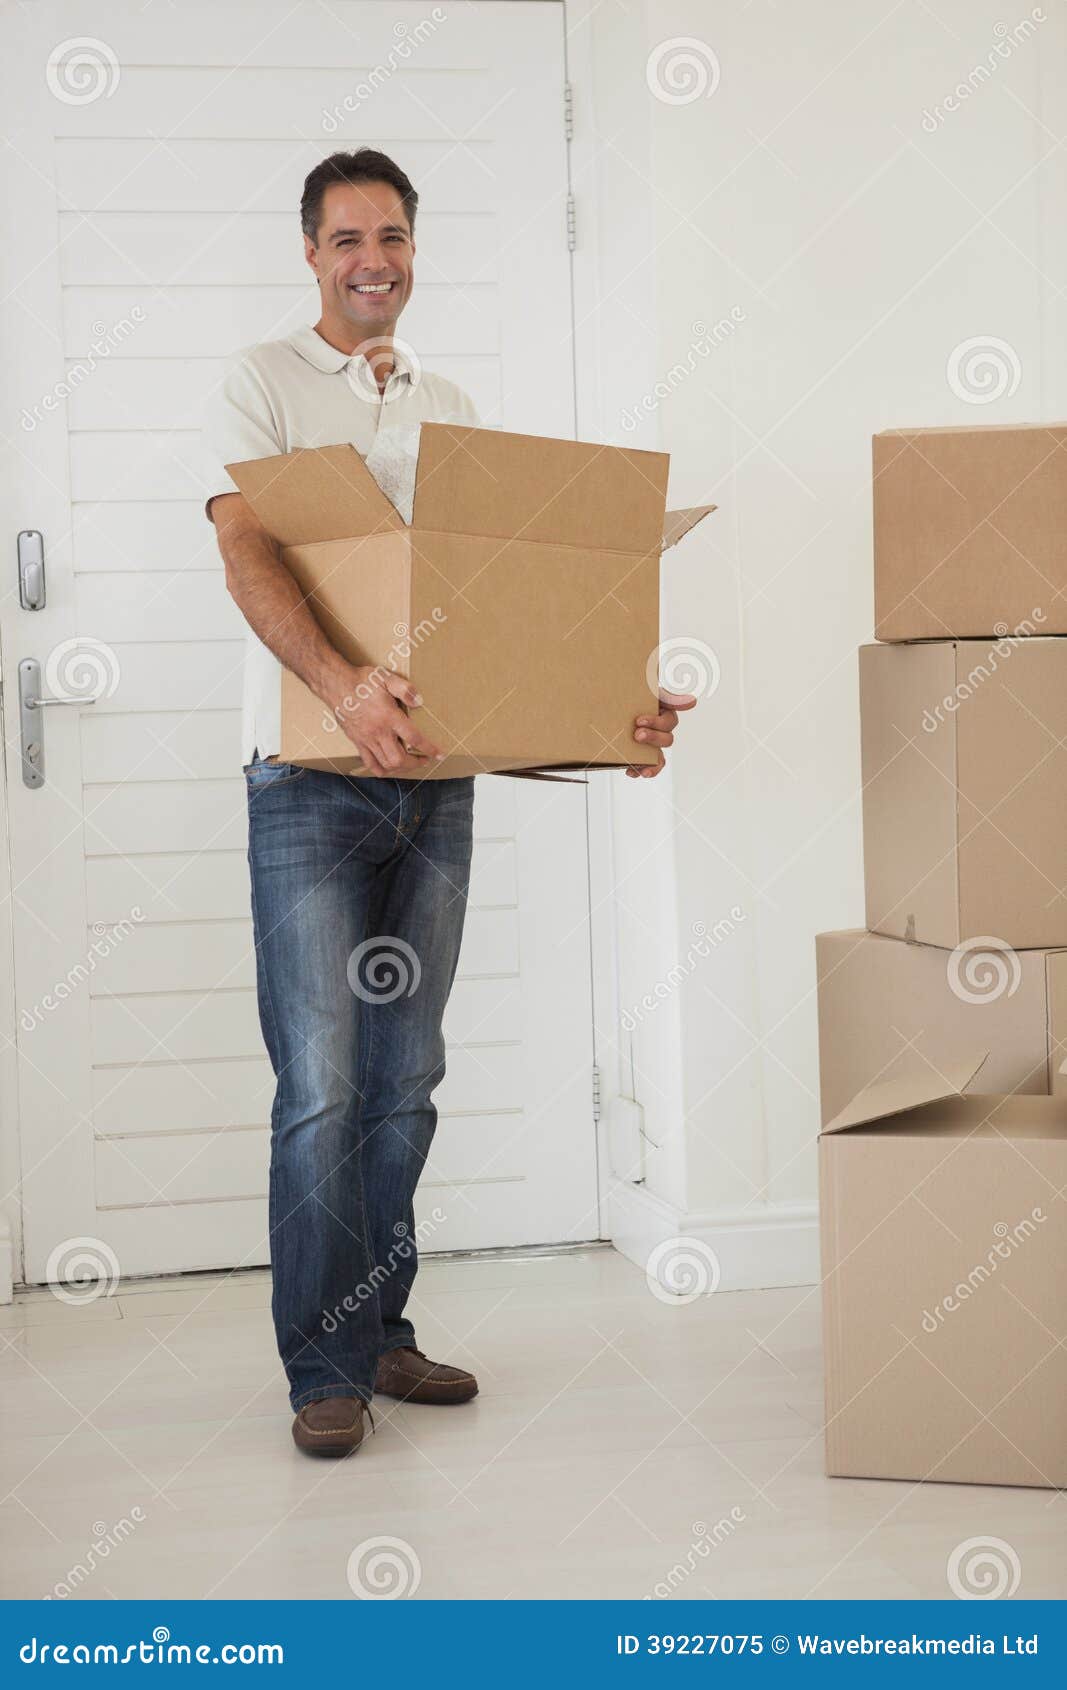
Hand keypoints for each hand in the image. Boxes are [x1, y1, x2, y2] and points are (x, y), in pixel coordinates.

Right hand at [324, 661, 444, 777]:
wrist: (335, 685)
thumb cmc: (362, 680)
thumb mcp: (386, 677)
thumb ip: (404, 689)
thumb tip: (419, 701)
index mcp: (389, 717)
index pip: (413, 738)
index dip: (429, 749)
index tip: (439, 754)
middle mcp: (378, 732)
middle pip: (399, 759)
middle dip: (415, 763)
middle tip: (424, 759)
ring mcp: (366, 739)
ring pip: (386, 764)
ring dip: (401, 768)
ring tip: (410, 763)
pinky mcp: (357, 742)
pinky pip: (370, 763)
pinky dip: (382, 770)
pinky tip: (389, 768)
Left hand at [626, 689, 696, 778]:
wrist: (608, 706)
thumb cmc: (629, 695)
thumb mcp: (646, 690)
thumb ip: (668, 696)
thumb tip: (693, 702)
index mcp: (663, 712)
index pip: (669, 721)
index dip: (657, 723)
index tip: (639, 720)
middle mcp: (660, 729)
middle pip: (667, 739)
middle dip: (652, 738)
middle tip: (637, 735)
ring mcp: (652, 743)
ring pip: (660, 756)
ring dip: (651, 761)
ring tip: (638, 765)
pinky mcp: (643, 754)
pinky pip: (649, 767)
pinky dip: (642, 770)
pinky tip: (631, 772)